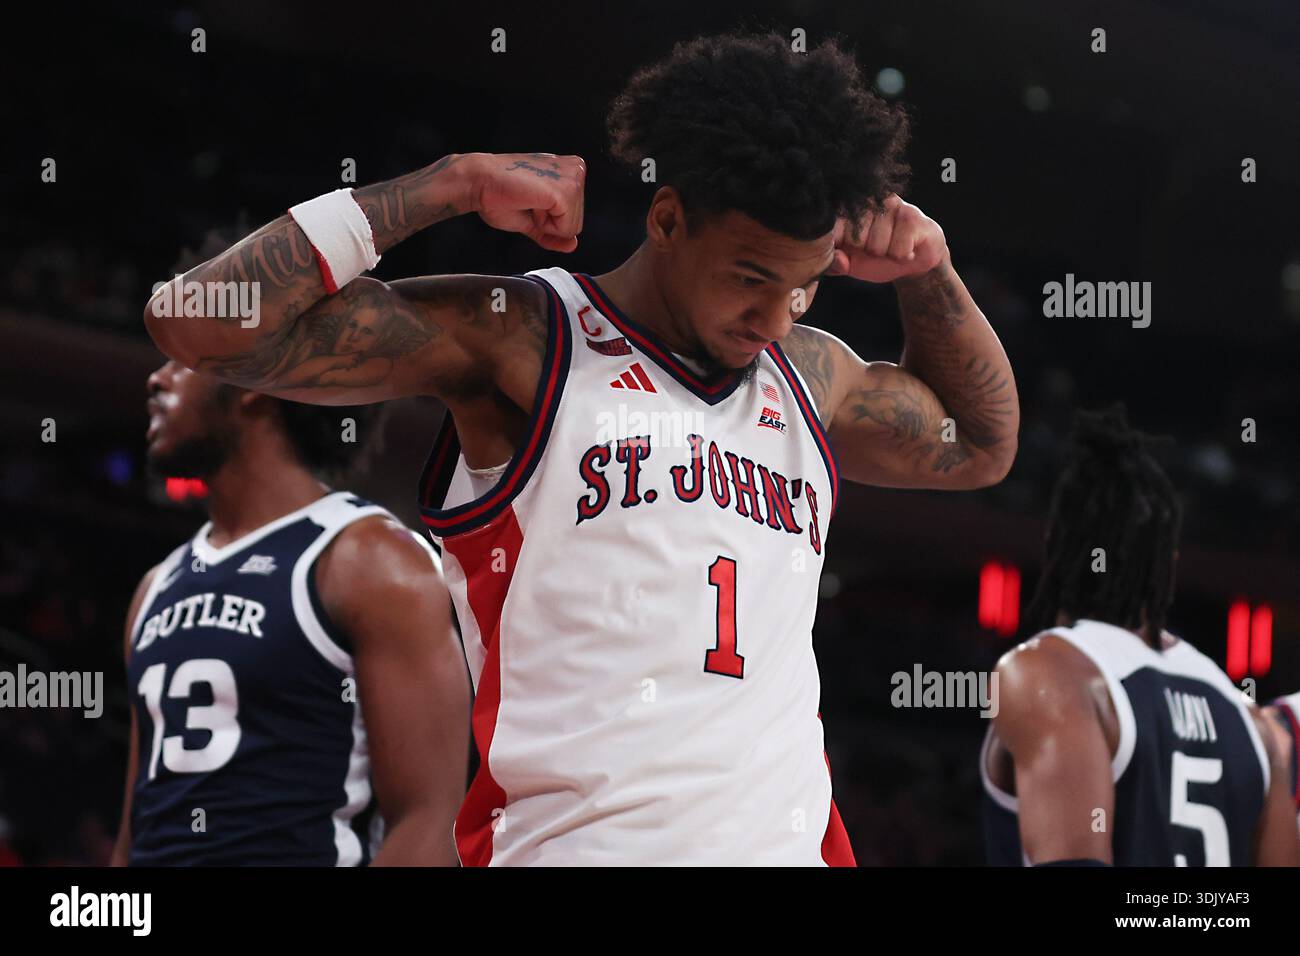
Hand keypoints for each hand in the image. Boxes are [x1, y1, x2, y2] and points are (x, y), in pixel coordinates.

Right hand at [465, 152, 585, 252]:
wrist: (480, 182)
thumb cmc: (500, 194)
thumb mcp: (533, 219)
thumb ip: (554, 233)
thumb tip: (572, 245)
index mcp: (570, 171)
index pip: (574, 215)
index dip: (548, 219)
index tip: (530, 201)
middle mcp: (576, 169)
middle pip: (576, 222)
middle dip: (549, 222)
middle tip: (529, 202)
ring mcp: (573, 179)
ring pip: (573, 227)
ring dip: (546, 222)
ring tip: (529, 201)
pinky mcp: (566, 191)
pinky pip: (566, 229)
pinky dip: (545, 224)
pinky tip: (531, 203)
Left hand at [829, 194, 946, 282]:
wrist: (917, 257)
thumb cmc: (881, 257)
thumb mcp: (852, 264)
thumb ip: (836, 265)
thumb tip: (835, 260)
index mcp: (848, 210)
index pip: (834, 232)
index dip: (845, 248)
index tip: (856, 248)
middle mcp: (867, 201)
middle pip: (855, 241)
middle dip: (867, 253)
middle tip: (878, 248)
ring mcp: (890, 204)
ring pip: (876, 247)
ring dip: (887, 254)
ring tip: (893, 246)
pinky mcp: (911, 214)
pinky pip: (897, 250)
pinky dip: (903, 256)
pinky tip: (908, 246)